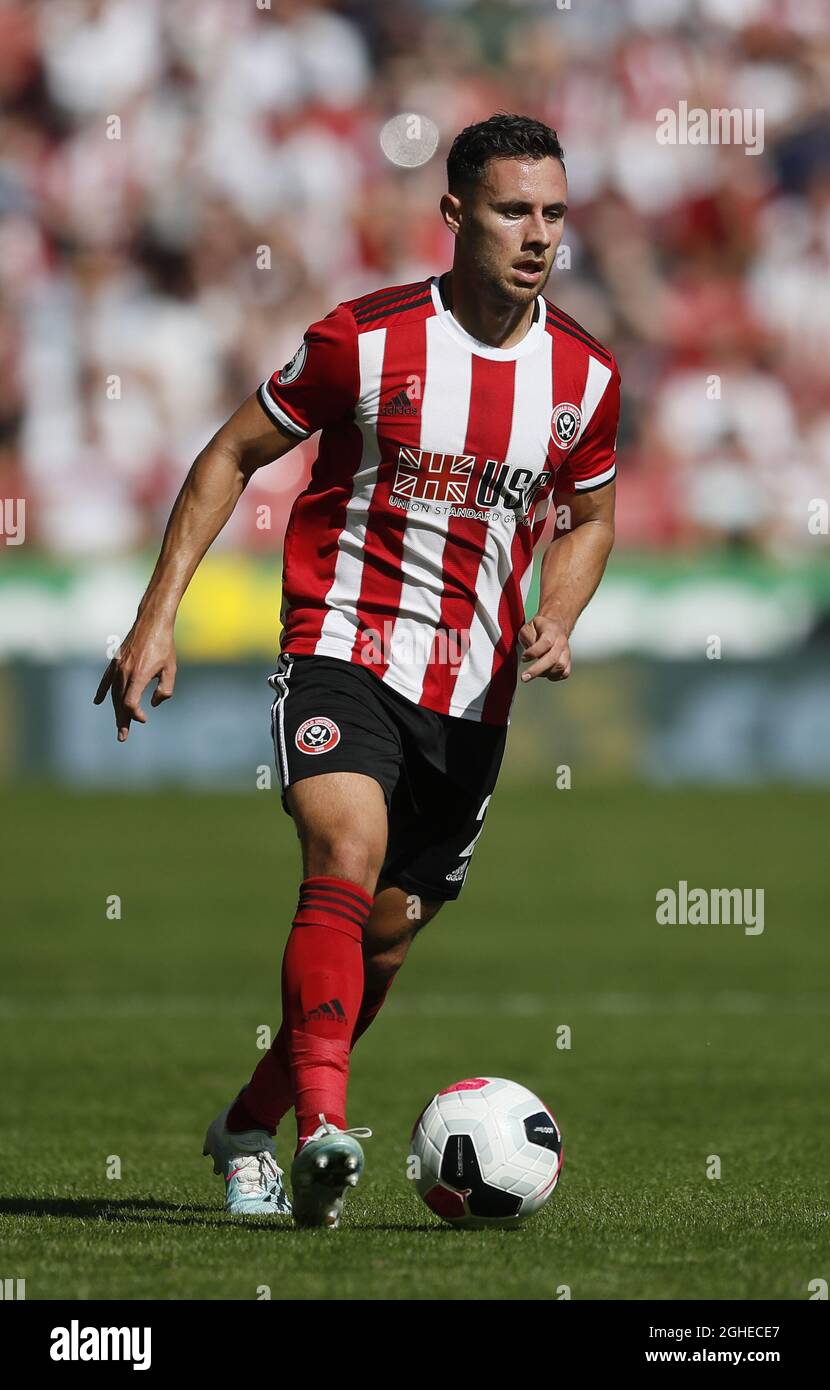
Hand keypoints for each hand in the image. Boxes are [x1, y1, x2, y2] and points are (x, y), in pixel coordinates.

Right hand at [93, 617, 176, 740]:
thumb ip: (165, 690)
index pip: (130, 703)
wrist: (152, 622)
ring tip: (119, 724)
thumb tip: (154, 703)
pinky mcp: (115, 661)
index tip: (144, 718)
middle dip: (121, 720)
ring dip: (115, 710)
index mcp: (138, 675)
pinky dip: (102, 691)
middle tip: (122, 737)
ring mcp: (118, 666)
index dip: (135, 714)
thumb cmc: (165, 645)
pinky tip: (98, 702)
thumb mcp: (171, 669)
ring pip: (114, 694)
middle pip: (119, 702)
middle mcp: (124, 672)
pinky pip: (106, 680)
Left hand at [518, 613, 570, 682]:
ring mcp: (566, 652)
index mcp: (551, 631)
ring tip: (534, 672)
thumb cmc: (540, 627)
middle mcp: (561, 642)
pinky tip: (545, 674)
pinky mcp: (568, 661)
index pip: (546, 643)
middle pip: (553, 659)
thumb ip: (528, 638)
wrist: (556, 625)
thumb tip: (529, 653)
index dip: (534, 652)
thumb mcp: (529, 627)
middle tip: (525, 677)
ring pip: (560, 667)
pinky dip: (554, 677)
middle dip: (537, 670)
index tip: (523, 658)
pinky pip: (565, 673)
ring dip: (545, 673)